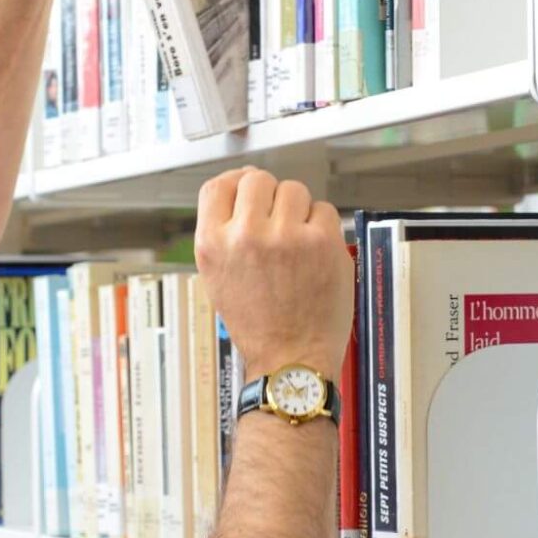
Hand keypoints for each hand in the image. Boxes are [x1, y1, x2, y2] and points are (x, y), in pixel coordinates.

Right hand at [194, 168, 351, 380]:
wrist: (290, 359)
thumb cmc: (258, 324)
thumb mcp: (217, 276)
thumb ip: (224, 232)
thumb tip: (242, 187)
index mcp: (212, 244)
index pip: (218, 185)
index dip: (236, 182)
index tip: (248, 188)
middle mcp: (245, 235)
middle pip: (258, 179)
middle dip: (270, 196)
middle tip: (277, 223)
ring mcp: (286, 236)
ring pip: (294, 189)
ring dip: (298, 210)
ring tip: (297, 242)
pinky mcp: (322, 241)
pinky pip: (324, 209)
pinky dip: (322, 226)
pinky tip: (315, 254)